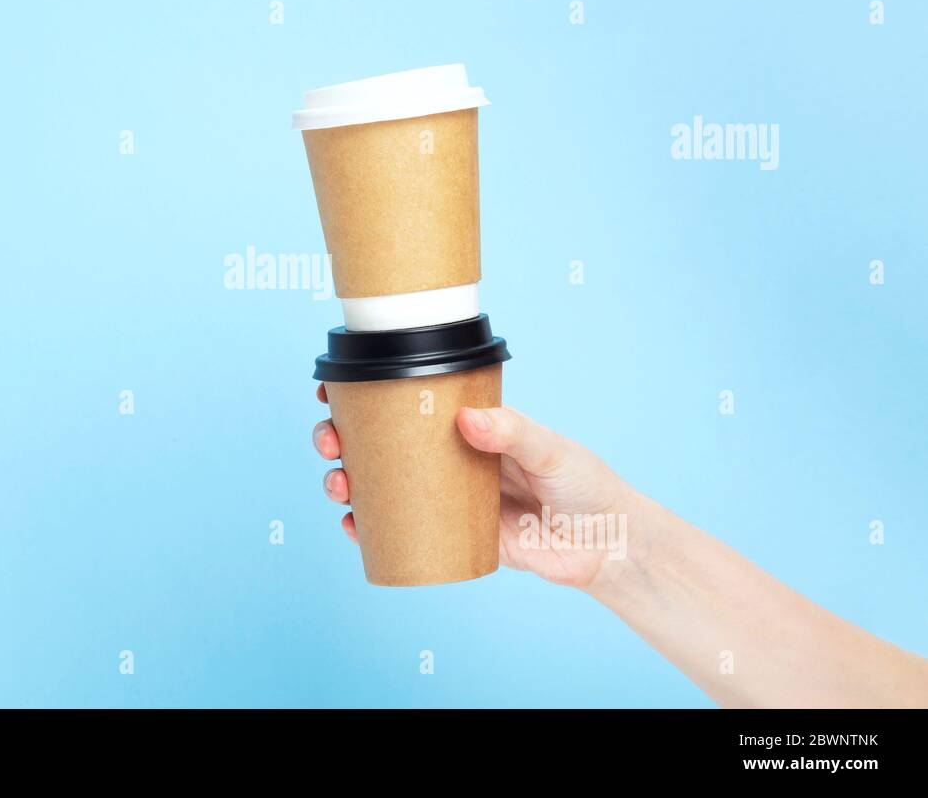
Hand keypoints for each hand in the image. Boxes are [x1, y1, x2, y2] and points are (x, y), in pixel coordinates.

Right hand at [313, 384, 636, 589]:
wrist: (607, 545)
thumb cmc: (585, 485)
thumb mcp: (551, 449)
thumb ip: (513, 432)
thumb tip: (466, 420)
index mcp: (468, 427)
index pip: (409, 403)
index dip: (365, 396)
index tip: (333, 391)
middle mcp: (449, 459)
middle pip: (380, 445)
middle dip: (342, 440)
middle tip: (330, 441)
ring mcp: (446, 499)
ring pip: (382, 487)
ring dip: (347, 483)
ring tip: (340, 486)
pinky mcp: (452, 538)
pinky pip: (401, 533)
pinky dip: (370, 531)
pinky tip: (353, 527)